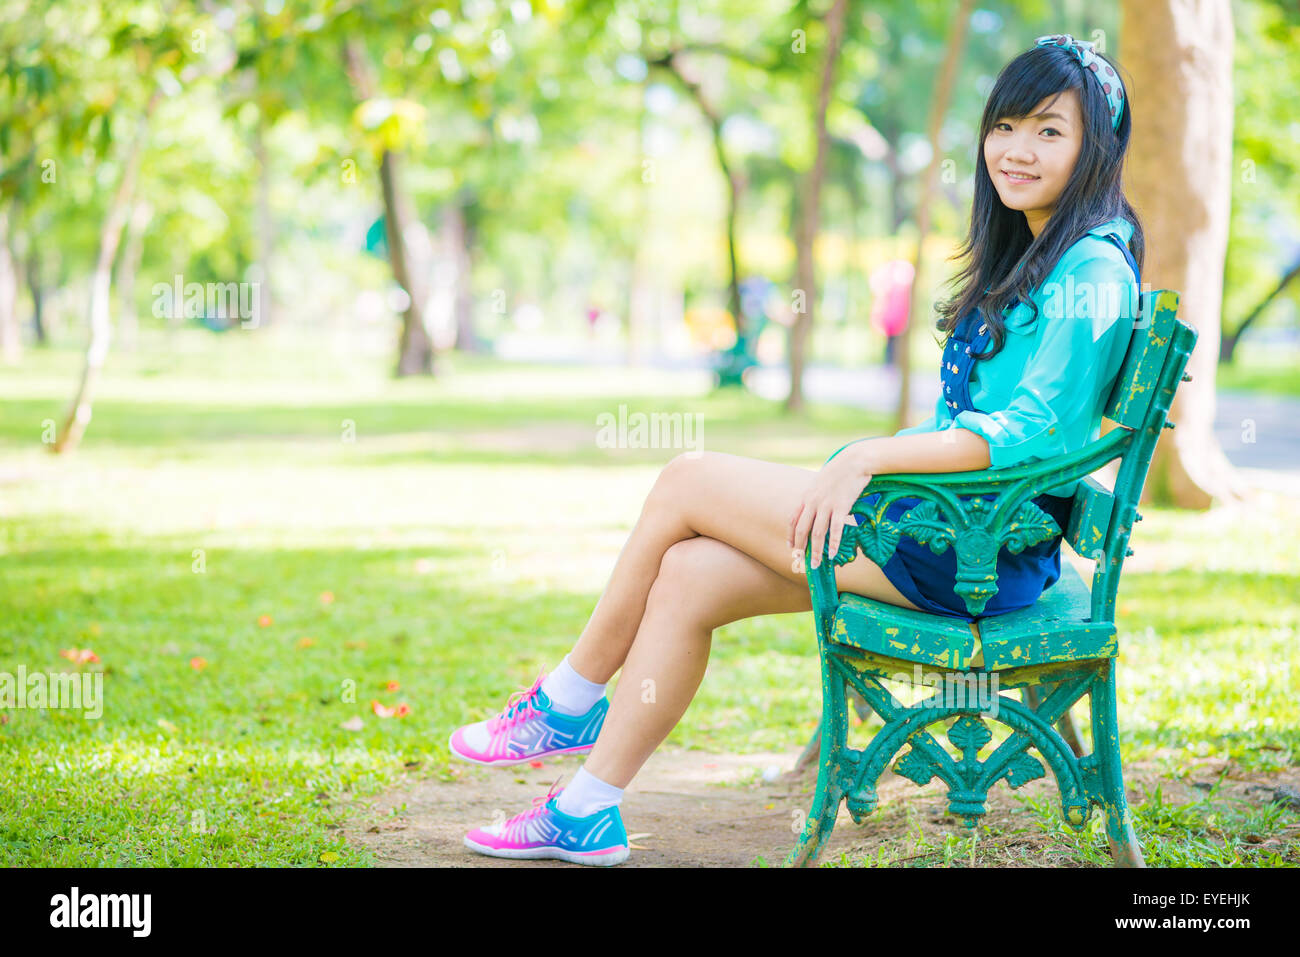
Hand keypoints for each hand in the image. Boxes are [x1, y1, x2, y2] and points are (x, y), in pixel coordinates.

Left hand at [788, 441, 875, 570]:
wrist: (854, 461)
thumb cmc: (839, 471)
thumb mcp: (820, 482)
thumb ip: (815, 496)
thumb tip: (814, 509)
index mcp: (806, 496)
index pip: (792, 519)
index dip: (790, 535)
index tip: (790, 547)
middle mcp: (813, 502)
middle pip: (802, 530)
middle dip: (800, 548)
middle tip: (801, 562)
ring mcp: (826, 505)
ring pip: (818, 533)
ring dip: (816, 551)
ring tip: (816, 565)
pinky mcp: (841, 506)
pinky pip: (836, 529)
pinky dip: (834, 543)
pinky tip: (832, 554)